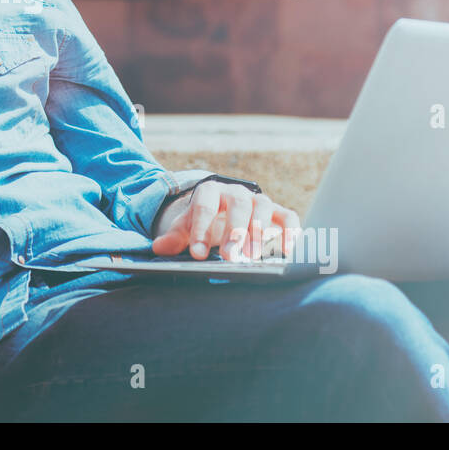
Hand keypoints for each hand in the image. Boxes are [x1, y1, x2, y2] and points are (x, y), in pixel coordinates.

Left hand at [151, 179, 299, 260]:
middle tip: (231, 257)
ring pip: (264, 208)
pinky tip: (285, 252)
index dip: (200, 229)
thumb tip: (158, 248)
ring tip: (253, 257)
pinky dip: (290, 232)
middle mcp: (237, 192)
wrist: (225, 211)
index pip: (204, 205)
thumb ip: (175, 237)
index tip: (198, 253)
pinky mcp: (278, 212)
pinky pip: (289, 218)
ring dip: (260, 232)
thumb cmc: (205, 222)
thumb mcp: (187, 227)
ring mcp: (260, 201)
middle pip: (239, 204)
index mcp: (210, 192)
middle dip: (235, 231)